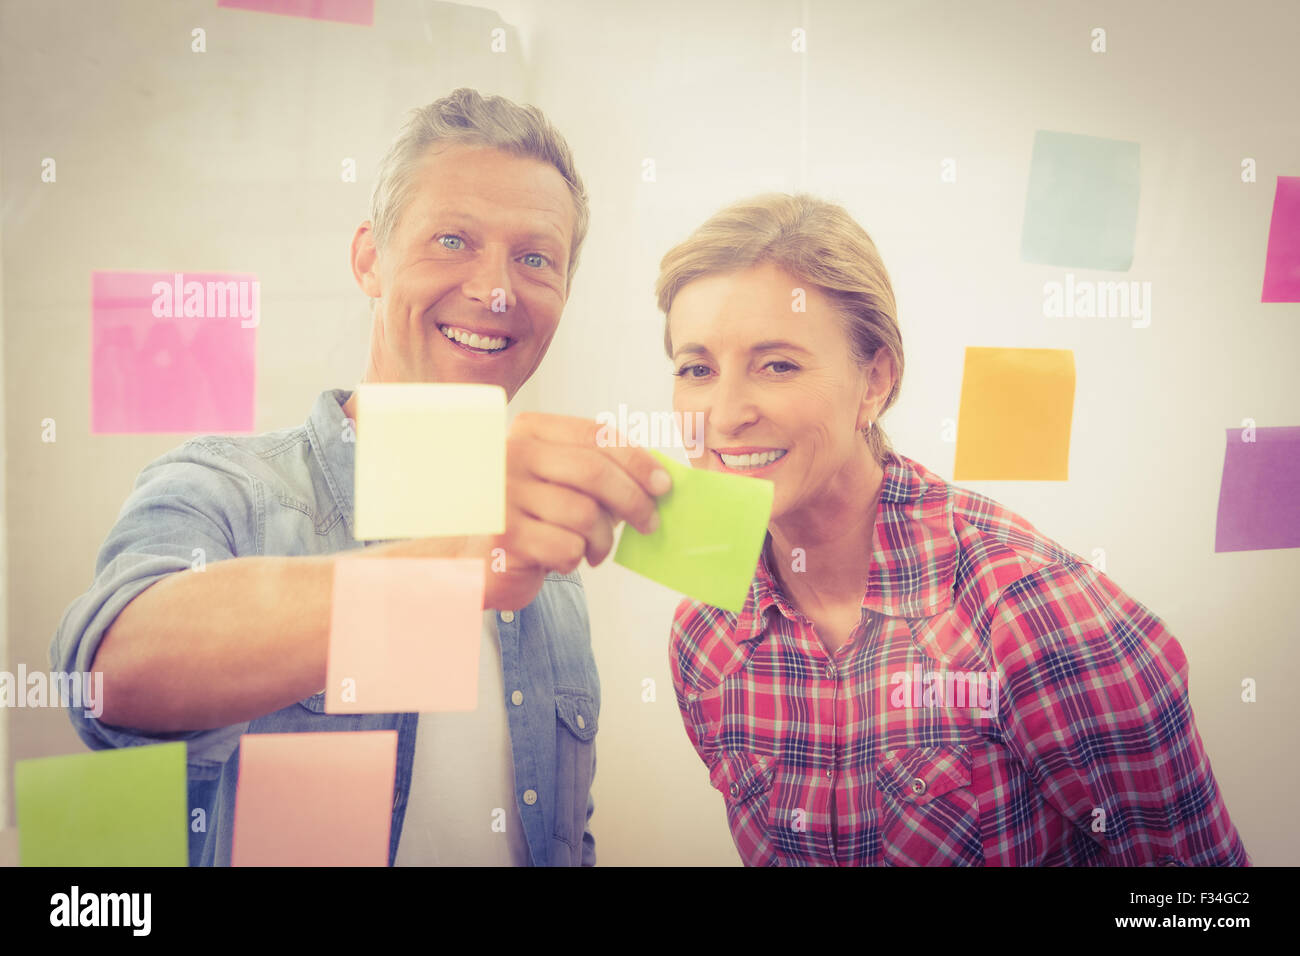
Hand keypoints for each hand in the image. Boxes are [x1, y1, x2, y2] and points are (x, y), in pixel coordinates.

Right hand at [484, 412, 670, 608]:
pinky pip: (568, 547)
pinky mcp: (505, 536)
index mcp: (529, 431)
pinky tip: (560, 559)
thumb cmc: (527, 517)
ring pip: (585, 514)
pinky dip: (576, 559)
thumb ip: (596, 471)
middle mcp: (511, 455)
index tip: (663, 484)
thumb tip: (656, 481)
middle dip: (634, 500)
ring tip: (595, 550)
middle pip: (594, 472)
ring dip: (603, 540)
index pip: (595, 434)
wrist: (470, 559)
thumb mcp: (557, 482)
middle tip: (650, 523)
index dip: (637, 459)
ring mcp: (504, 495)